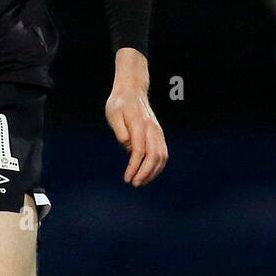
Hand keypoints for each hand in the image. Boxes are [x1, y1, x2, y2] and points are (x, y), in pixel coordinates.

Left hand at [104, 49, 167, 186]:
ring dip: (153, 172)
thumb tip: (127, 144)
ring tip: (140, 182)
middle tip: (134, 184)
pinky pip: (162, 153)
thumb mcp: (113, 113)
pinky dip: (158, 166)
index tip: (127, 178)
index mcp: (139, 125)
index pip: (139, 151)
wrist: (132, 91)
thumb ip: (119, 129)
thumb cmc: (119, 104)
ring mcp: (157, 132)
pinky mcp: (159, 135)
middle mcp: (152, 129)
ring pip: (161, 156)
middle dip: (145, 173)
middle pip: (154, 156)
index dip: (134, 167)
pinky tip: (148, 174)